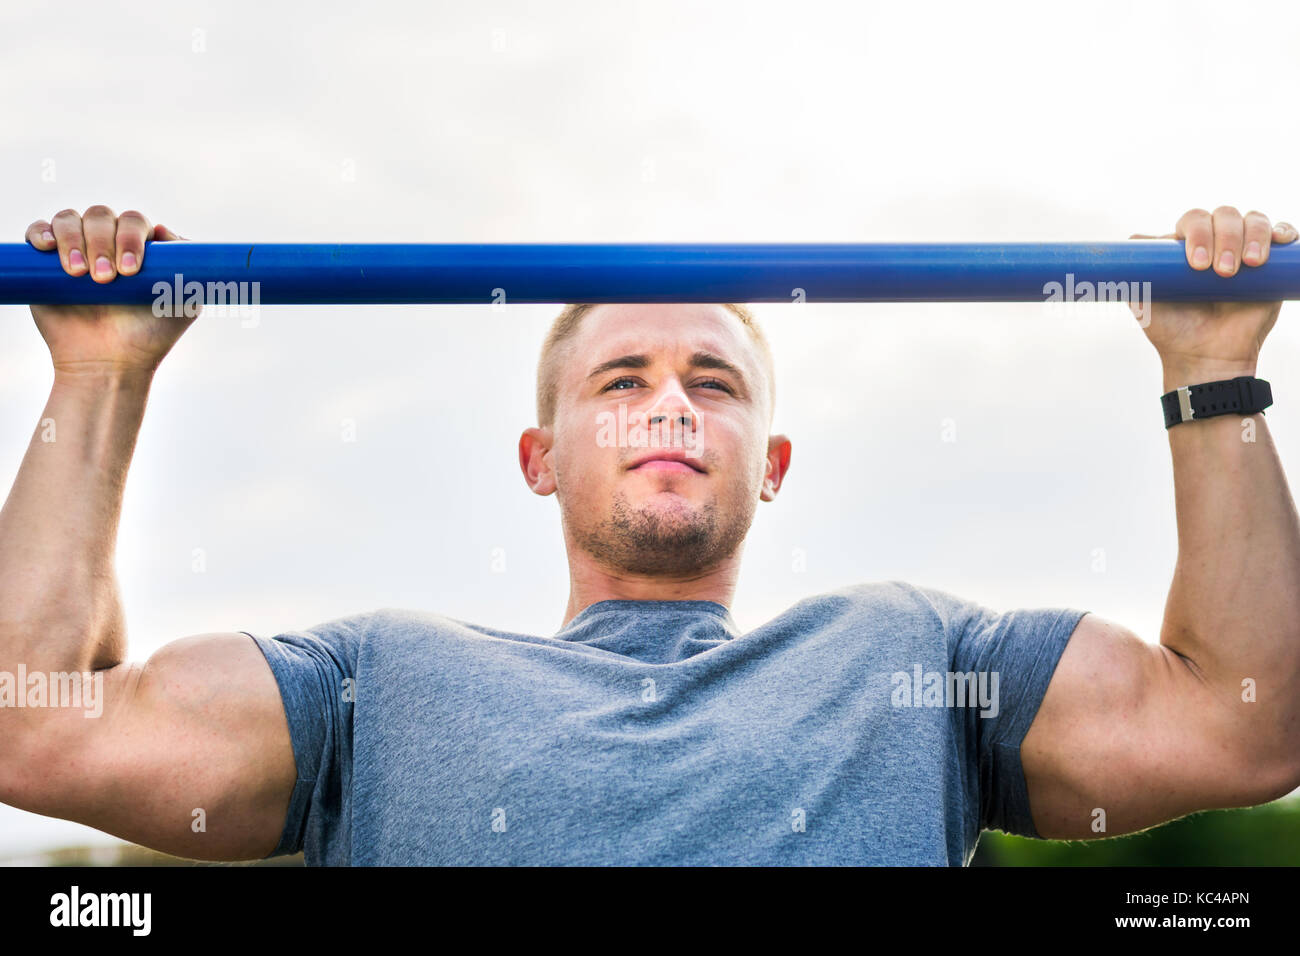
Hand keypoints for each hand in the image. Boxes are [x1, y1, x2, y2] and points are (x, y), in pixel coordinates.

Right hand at [25, 205, 200, 376]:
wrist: (110, 364)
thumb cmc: (150, 335)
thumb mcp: (185, 303)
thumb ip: (186, 267)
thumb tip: (163, 229)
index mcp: (138, 248)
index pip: (134, 222)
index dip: (132, 237)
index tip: (131, 271)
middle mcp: (106, 244)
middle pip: (101, 217)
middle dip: (103, 243)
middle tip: (106, 279)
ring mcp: (75, 251)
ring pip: (69, 220)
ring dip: (73, 240)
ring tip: (80, 275)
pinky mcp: (43, 263)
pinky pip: (38, 231)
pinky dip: (42, 232)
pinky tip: (49, 247)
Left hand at [1129, 207, 1296, 385]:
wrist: (1206, 358)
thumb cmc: (1173, 330)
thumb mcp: (1145, 300)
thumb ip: (1136, 272)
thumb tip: (1135, 238)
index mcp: (1186, 246)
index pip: (1193, 220)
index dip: (1197, 233)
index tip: (1196, 264)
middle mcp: (1216, 243)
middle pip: (1224, 216)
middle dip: (1224, 238)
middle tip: (1222, 272)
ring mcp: (1245, 251)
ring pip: (1253, 220)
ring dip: (1252, 236)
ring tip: (1247, 266)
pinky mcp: (1274, 264)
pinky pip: (1284, 233)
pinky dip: (1283, 231)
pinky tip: (1280, 240)